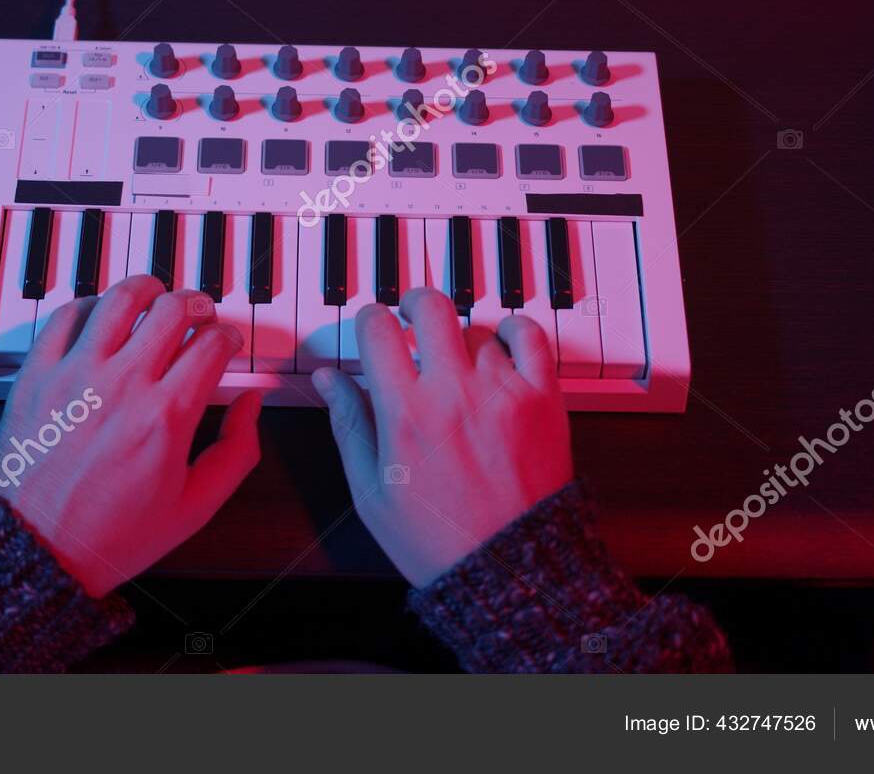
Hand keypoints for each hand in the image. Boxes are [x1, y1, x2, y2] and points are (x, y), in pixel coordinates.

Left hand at [0, 275, 261, 597]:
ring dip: (147, 289)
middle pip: (174, 308)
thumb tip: (251, 405)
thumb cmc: (113, 534)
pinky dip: (91, 306)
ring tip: (155, 296)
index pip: (212, 344)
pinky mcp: (37, 373)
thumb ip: (237, 452)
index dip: (229, 336)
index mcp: (166, 416)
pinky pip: (67, 315)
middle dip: (197, 304)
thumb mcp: (195, 507)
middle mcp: (122, 385)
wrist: (35, 548)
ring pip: (120, 298)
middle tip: (199, 313)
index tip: (226, 342)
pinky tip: (102, 317)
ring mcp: (75, 374)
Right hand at [312, 287, 572, 586]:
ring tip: (458, 362)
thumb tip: (329, 379)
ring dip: (461, 336)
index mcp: (406, 414)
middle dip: (413, 302)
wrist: (510, 569)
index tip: (372, 326)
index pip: (378, 330)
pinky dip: (514, 331)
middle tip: (410, 316)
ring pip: (477, 328)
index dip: (369, 319)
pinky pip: (531, 338)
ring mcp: (503, 392)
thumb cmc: (437, 540)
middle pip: (431, 307)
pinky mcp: (544, 400)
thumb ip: (349, 426)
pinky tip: (502, 344)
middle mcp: (454, 393)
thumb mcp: (371, 493)